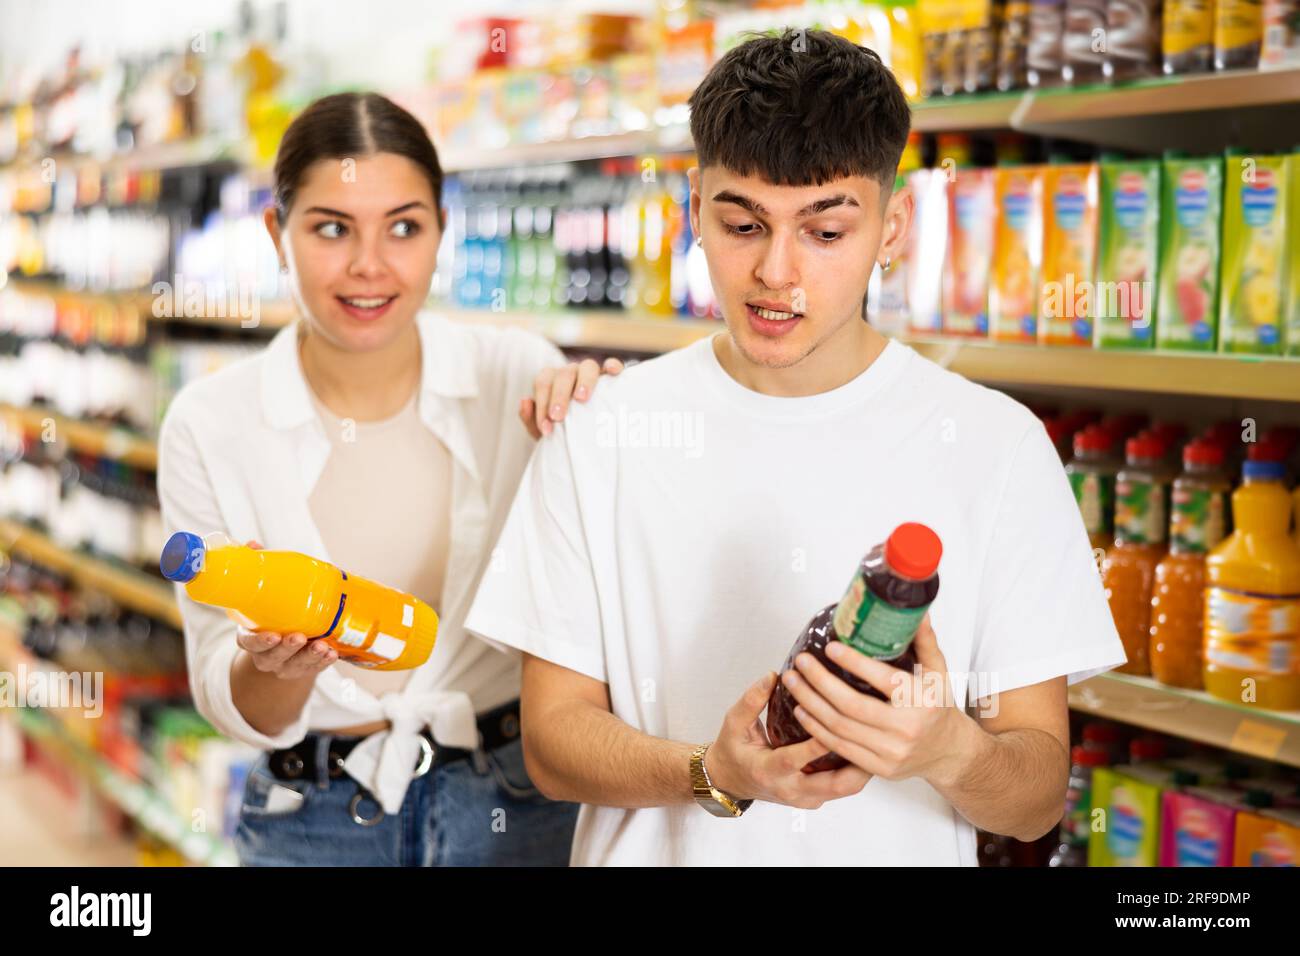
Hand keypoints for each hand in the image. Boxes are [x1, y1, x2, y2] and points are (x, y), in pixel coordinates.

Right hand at [233, 539, 337, 679]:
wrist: (281, 644)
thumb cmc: (271, 612)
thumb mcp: (263, 592)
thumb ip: (259, 570)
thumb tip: (251, 544)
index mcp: (249, 635)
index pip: (247, 642)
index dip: (258, 641)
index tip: (273, 635)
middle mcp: (264, 654)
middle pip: (271, 657)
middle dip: (287, 648)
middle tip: (300, 637)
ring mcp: (284, 665)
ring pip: (294, 666)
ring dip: (309, 657)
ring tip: (324, 646)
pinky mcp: (303, 669)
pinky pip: (313, 670)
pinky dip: (322, 663)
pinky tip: (333, 653)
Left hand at [520, 356, 623, 438]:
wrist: (588, 441)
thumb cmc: (563, 432)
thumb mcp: (544, 431)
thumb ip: (530, 419)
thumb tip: (525, 400)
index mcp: (551, 381)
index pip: (543, 383)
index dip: (541, 405)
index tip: (546, 429)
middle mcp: (570, 373)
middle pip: (563, 375)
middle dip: (558, 396)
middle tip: (558, 417)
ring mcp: (590, 373)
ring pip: (587, 366)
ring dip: (584, 381)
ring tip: (582, 398)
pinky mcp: (610, 377)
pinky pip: (612, 365)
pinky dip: (612, 365)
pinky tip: (613, 372)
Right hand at [703, 673, 871, 809]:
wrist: (730, 781)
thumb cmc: (734, 750)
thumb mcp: (733, 723)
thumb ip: (751, 700)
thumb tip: (772, 676)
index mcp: (769, 770)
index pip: (796, 759)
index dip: (817, 745)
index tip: (836, 724)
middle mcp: (790, 789)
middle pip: (834, 785)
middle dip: (858, 764)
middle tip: (876, 736)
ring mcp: (805, 798)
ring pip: (843, 789)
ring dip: (862, 767)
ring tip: (877, 739)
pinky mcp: (814, 798)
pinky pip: (840, 788)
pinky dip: (854, 771)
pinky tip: (865, 747)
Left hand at [782, 613, 967, 787]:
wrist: (948, 752)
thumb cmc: (938, 706)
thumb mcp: (939, 672)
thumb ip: (925, 642)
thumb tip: (917, 612)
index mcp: (924, 700)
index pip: (884, 679)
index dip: (855, 663)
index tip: (831, 647)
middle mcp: (908, 728)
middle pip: (852, 705)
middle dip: (819, 681)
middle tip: (801, 662)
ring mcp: (891, 752)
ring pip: (840, 727)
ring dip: (810, 703)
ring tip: (792, 681)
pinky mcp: (878, 768)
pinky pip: (839, 747)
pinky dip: (816, 728)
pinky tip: (801, 710)